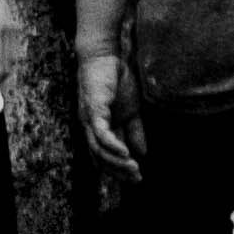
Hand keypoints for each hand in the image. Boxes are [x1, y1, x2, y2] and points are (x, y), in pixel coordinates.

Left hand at [74, 37, 141, 178]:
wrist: (107, 55)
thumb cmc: (117, 79)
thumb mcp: (132, 109)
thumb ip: (135, 130)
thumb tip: (143, 152)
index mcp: (100, 128)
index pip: (106, 156)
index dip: (120, 170)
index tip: (137, 179)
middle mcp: (91, 127)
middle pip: (100, 158)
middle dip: (119, 172)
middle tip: (137, 179)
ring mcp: (90, 120)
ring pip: (99, 150)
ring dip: (117, 162)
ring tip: (134, 168)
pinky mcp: (93, 110)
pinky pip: (100, 134)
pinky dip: (112, 146)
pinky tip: (125, 153)